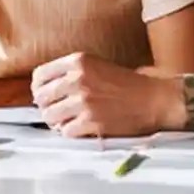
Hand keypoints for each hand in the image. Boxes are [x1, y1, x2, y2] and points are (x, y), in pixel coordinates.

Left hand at [31, 53, 183, 137]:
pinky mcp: (90, 121)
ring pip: (49, 117)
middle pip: (41, 98)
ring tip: (68, 122)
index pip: (40, 75)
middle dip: (47, 107)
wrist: (154, 99)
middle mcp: (77, 79)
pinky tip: (81, 129)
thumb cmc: (128, 84)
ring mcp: (83, 101)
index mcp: (78, 61)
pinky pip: (65, 132)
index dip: (39, 88)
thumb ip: (71, 74)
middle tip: (57, 112)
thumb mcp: (96, 66)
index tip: (44, 95)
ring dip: (57, 122)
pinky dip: (71, 133)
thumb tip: (44, 92)